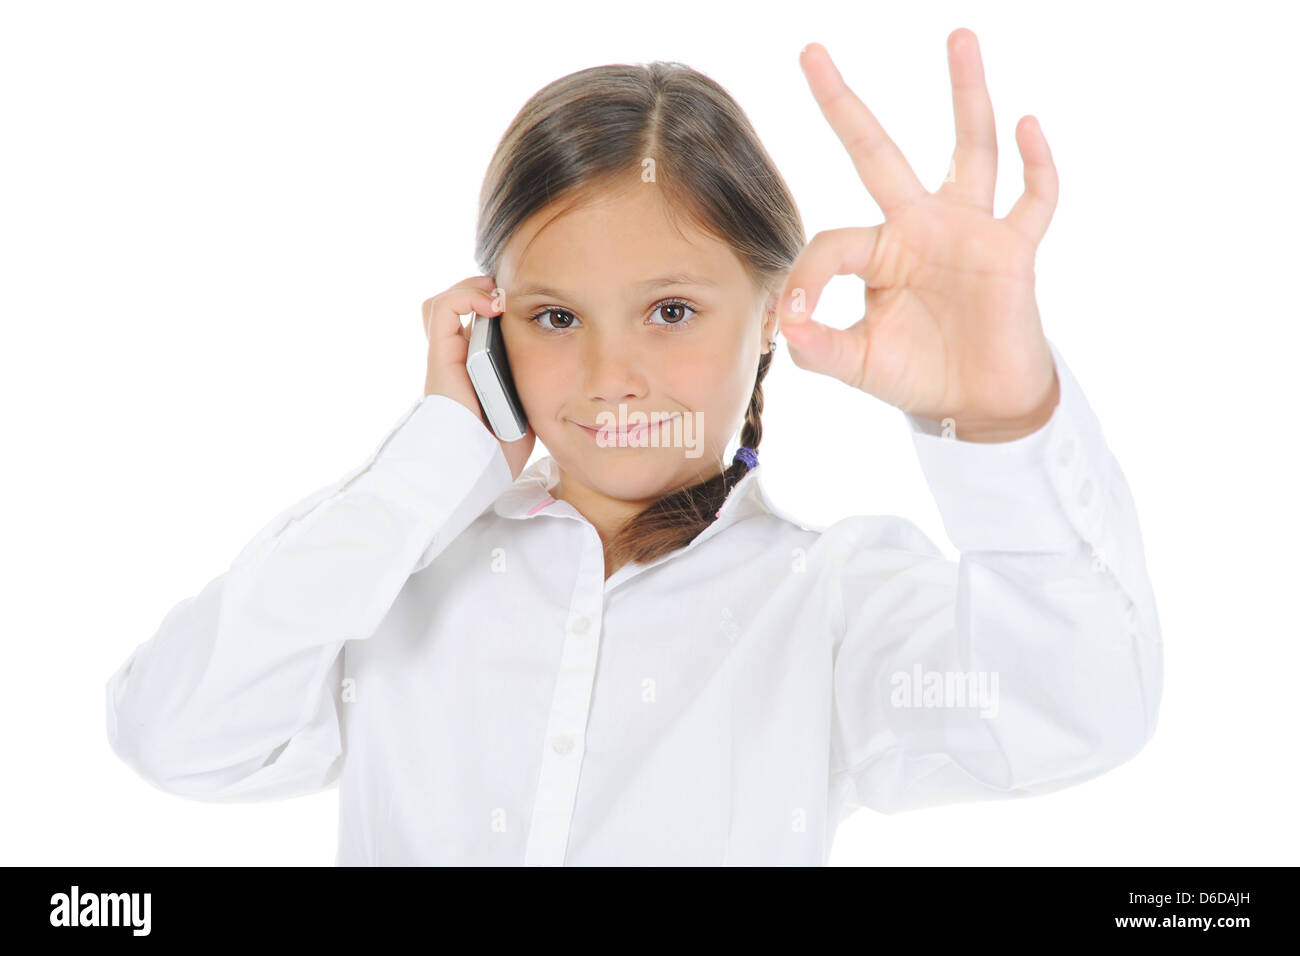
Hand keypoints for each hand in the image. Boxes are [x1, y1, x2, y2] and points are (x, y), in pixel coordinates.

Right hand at [421, 276, 535, 478]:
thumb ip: (531, 386)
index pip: (474, 327)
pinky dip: (465, 296)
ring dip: (472, 290)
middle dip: (482, 293)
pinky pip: (441, 309)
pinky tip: (493, 304)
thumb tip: (564, 376)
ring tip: (498, 294)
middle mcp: (455, 360)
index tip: (523, 305)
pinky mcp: (439, 356)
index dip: (494, 309)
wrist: (476, 465)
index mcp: (474, 371)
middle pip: (456, 311)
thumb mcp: (525, 408)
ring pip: (445, 304)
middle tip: (511, 296)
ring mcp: (445, 357)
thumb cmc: (501, 448)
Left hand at [777, 30, 1060, 441]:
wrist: (979, 406)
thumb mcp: (859, 365)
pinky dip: (1037, 165)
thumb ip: (819, 349)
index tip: (794, 319)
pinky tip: (1028, 124)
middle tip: (809, 51)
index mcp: (878, 252)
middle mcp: (918, 227)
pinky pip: (1033, 200)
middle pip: (876, 151)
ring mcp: (968, 230)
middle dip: (842, 104)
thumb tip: (786, 326)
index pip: (832, 242)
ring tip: (957, 37)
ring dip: (966, 95)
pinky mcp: (1012, 249)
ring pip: (968, 150)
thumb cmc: (918, 376)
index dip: (807, 278)